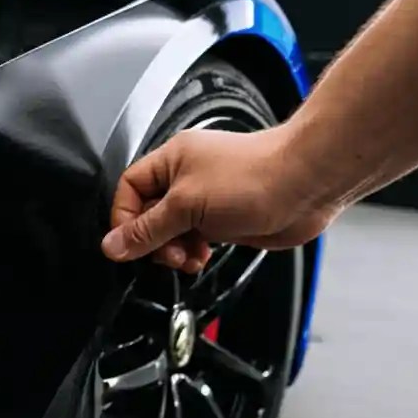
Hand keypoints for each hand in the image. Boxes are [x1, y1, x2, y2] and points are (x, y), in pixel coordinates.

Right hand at [101, 126, 343, 272]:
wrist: (305, 185)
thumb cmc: (254, 178)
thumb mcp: (187, 205)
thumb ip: (148, 229)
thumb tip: (113, 244)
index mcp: (171, 160)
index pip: (129, 190)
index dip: (125, 219)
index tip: (130, 245)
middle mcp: (187, 177)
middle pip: (149, 214)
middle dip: (155, 240)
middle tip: (168, 253)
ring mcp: (207, 199)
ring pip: (173, 231)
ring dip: (175, 250)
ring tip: (189, 257)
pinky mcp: (225, 219)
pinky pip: (196, 239)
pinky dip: (195, 252)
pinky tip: (204, 256)